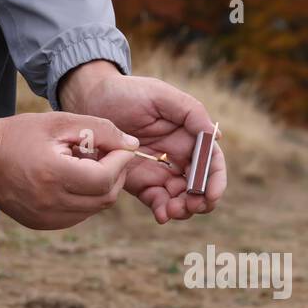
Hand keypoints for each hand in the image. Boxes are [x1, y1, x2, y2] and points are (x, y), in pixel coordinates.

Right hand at [0, 112, 138, 229]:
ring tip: (88, 164)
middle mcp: (51, 203)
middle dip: (116, 174)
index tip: (123, 146)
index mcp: (53, 175)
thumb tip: (132, 145)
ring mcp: (47, 218)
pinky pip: (80, 215)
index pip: (105, 177)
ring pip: (96, 208)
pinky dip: (86, 198)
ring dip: (102, 186)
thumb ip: (99, 130)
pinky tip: (74, 179)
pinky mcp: (44, 224)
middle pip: (106, 197)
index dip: (121, 161)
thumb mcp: (59, 123)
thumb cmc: (20, 135)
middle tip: (110, 154)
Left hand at [59, 61, 226, 223]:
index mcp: (189, 137)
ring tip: (173, 209)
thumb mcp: (161, 95)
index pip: (211, 162)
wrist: (91, 101)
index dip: (216, 180)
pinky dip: (163, 211)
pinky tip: (161, 214)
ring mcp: (159, 171)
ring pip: (181, 198)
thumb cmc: (127, 93)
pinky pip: (157, 201)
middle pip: (200, 185)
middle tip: (192, 205)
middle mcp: (178, 157)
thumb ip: (192, 113)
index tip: (212, 194)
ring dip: (183, 209)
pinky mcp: (140, 182)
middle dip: (201, 200)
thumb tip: (216, 137)